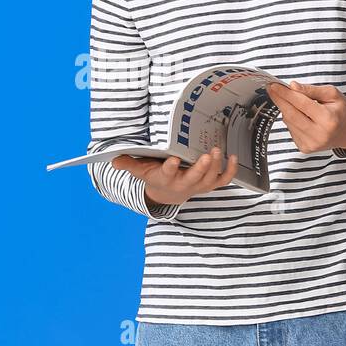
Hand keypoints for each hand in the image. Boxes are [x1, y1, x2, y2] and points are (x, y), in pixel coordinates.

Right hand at [111, 145, 238, 206]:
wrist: (168, 194)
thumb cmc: (155, 176)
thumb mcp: (140, 171)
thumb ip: (128, 164)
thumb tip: (112, 160)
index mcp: (165, 179)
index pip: (167, 174)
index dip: (170, 168)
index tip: (173, 160)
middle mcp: (184, 184)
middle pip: (194, 178)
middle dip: (201, 168)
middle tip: (206, 155)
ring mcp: (199, 185)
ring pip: (210, 179)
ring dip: (216, 166)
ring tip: (217, 151)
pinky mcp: (209, 184)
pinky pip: (223, 180)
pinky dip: (230, 171)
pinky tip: (233, 157)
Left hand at [266, 80, 345, 153]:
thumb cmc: (341, 111)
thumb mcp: (332, 94)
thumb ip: (312, 90)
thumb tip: (292, 86)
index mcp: (329, 119)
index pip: (302, 104)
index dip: (286, 94)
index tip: (274, 85)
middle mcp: (319, 134)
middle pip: (291, 115)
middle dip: (280, 100)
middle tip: (272, 88)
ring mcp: (311, 144)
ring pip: (289, 122)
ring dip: (286, 109)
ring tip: (293, 101)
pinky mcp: (305, 148)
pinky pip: (291, 130)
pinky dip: (291, 120)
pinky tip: (300, 115)